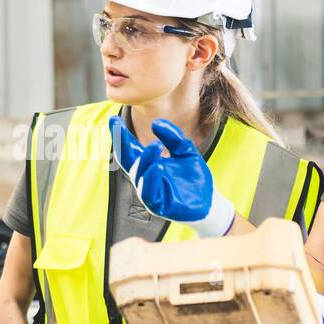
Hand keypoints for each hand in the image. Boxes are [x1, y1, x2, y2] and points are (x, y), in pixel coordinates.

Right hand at [110, 116, 235, 236]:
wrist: (209, 201)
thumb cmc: (194, 177)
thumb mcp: (185, 150)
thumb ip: (172, 136)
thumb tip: (155, 123)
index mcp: (148, 164)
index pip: (130, 148)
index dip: (121, 134)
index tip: (114, 118)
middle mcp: (145, 177)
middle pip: (126, 159)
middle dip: (121, 143)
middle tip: (119, 126)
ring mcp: (149, 192)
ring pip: (138, 174)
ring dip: (145, 159)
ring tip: (156, 145)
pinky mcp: (158, 206)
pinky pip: (149, 192)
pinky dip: (151, 178)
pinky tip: (158, 166)